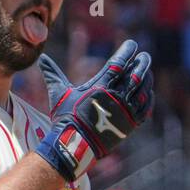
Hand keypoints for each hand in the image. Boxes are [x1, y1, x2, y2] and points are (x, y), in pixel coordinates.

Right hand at [34, 39, 153, 181]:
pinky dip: (148, 98)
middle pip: (135, 74)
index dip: (127, 52)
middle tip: (144, 55)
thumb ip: (53, 74)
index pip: (118, 63)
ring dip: (147, 78)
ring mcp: (125, 112)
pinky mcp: (130, 125)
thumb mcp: (59, 94)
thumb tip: (41, 59)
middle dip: (141, 62)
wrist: (74, 146)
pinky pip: (145, 108)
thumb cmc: (66, 118)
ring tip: (147, 70)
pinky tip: (148, 91)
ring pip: (142, 90)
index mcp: (100, 87)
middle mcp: (115, 97)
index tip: (132, 44)